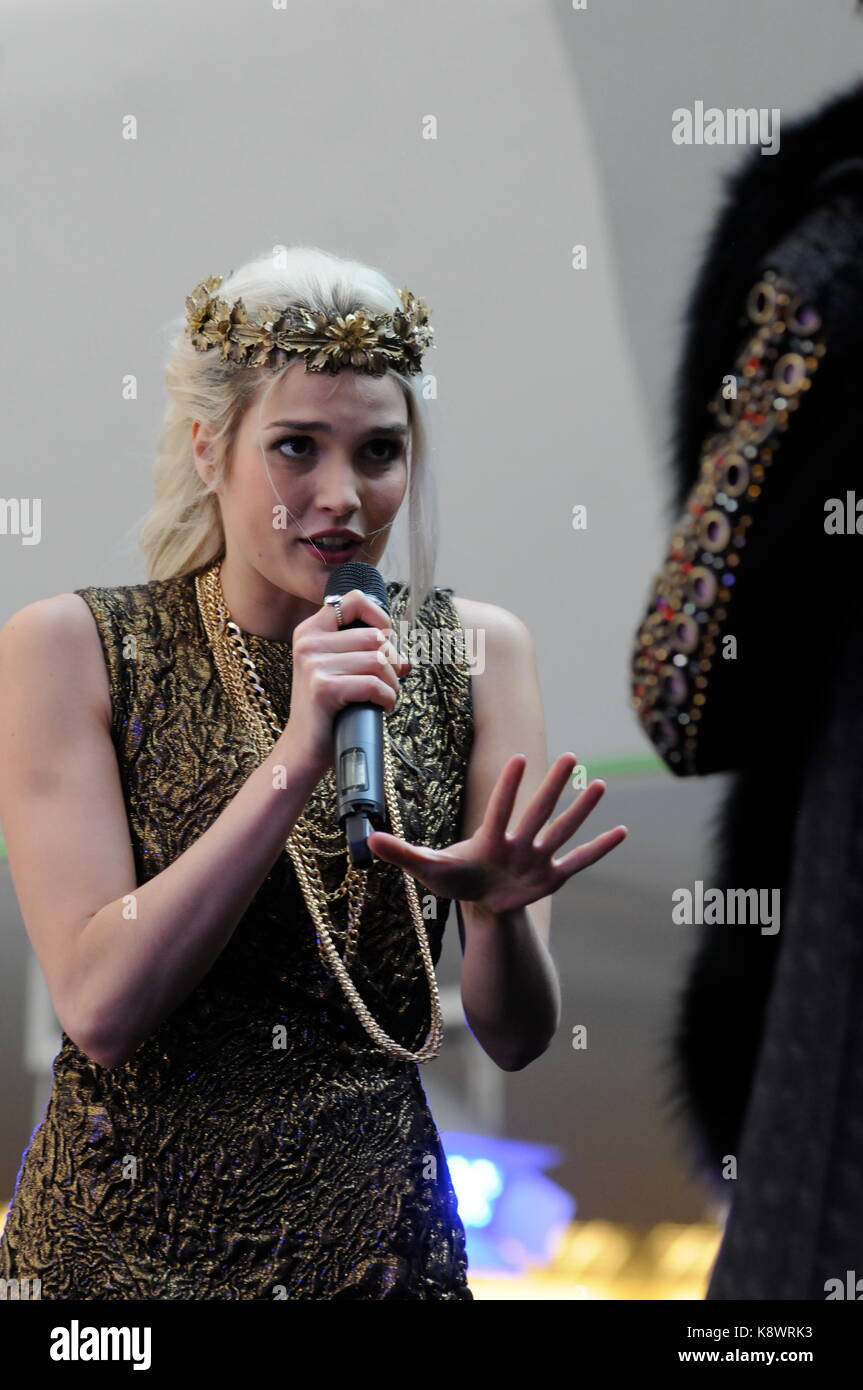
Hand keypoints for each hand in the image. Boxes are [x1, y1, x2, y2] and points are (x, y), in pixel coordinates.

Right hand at [280, 588, 409, 782]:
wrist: (304, 749)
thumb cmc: (328, 710)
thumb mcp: (341, 673)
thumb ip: (367, 656)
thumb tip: (405, 660)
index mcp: (310, 631)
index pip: (354, 600)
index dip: (379, 616)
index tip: (385, 642)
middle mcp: (308, 642)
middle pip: (375, 636)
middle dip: (391, 662)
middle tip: (385, 683)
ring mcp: (313, 663)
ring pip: (378, 660)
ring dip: (391, 683)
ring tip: (383, 697)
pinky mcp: (324, 687)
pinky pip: (374, 684)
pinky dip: (387, 698)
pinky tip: (381, 708)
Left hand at [366, 752, 627, 914]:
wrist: (481, 904)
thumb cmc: (455, 880)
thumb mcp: (427, 869)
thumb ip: (401, 853)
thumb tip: (368, 838)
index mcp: (488, 840)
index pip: (498, 810)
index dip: (506, 786)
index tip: (516, 757)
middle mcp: (517, 844)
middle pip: (536, 812)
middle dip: (552, 787)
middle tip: (570, 754)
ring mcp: (537, 860)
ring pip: (562, 831)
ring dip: (581, 810)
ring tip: (599, 784)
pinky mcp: (551, 878)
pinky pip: (580, 862)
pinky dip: (600, 850)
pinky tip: (622, 832)